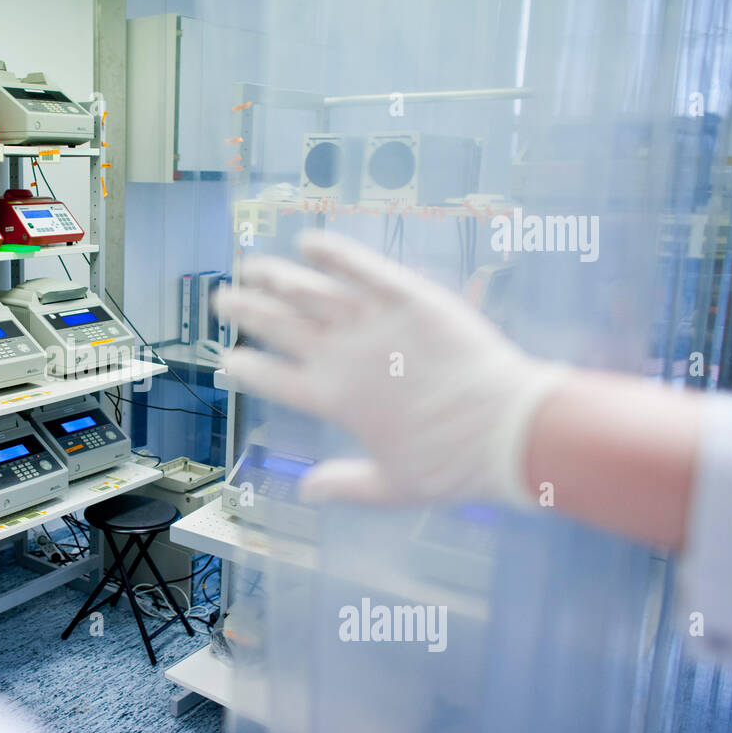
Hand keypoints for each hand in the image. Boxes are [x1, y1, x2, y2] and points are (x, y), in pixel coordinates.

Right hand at [215, 231, 562, 505]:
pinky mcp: (409, 298)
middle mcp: (343, 357)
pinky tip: (309, 242)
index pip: (273, 378)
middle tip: (223, 299)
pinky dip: (333, 253)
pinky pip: (362, 269)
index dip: (247, 368)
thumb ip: (346, 485)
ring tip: (251, 267)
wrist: (508, 431)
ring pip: (310, 292)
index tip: (230, 360)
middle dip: (247, 311)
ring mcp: (373, 324)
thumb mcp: (394, 486)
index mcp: (333, 400)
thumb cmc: (453, 464)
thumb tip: (307, 490)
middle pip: (280, 327)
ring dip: (276, 278)